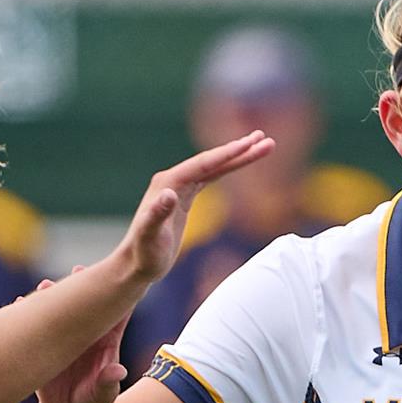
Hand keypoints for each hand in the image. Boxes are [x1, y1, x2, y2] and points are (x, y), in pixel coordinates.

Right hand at [35, 273, 128, 402]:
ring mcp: (64, 338)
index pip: (115, 314)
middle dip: (81, 286)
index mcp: (105, 343)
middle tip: (76, 270)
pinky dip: (27, 315)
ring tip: (44, 286)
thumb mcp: (101, 399)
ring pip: (60, 311)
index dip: (116, 295)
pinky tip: (18, 304)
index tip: (113, 278)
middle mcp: (85, 335)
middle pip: (86, 305)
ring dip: (52, 297)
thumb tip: (118, 371)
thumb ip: (108, 385)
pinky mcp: (44, 345)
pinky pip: (36, 326)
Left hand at [114, 132, 274, 283]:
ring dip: (238, 157)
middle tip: (265, 139)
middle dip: (239, 150)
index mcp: (168, 183)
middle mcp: (173, 180)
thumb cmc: (144, 254)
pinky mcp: (184, 197)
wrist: (136, 264)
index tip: (250, 144)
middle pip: (212, 160)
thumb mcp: (150, 236)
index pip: (203, 164)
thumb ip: (157, 215)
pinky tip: (240, 162)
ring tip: (262, 146)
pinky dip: (227, 169)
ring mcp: (179, 187)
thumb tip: (169, 195)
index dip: (227, 154)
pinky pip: (211, 178)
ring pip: (214, 167)